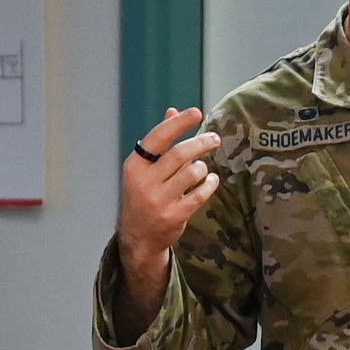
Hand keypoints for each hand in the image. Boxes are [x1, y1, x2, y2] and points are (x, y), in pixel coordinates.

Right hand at [113, 106, 222, 314]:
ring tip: (202, 169)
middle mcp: (144, 181)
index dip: (179, 123)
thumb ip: (160, 142)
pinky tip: (212, 181)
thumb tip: (172, 111)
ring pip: (192, 172)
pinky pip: (200, 194)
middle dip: (201, 142)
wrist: (138, 237)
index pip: (158, 137)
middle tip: (214, 138)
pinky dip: (210, 184)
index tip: (197, 112)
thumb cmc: (143, 195)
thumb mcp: (144, 169)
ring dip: (202, 167)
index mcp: (135, 165)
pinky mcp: (173, 216)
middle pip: (180, 153)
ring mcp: (158, 200)